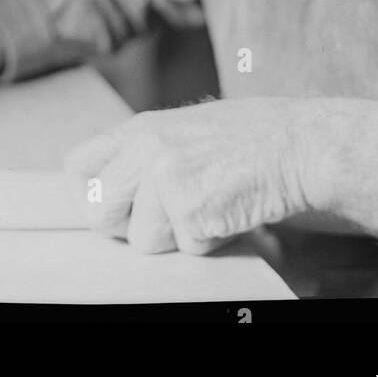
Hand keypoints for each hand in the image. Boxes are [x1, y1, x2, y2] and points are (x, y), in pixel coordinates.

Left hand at [63, 97, 312, 255]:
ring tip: (209, 206)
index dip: (92, 197)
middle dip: (129, 229)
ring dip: (176, 238)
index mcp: (140, 127)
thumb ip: (144, 155)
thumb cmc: (250, 141)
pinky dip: (209, 243)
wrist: (299, 145)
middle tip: (167, 219)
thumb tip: (110, 194)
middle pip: (98, 214)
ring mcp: (166, 177)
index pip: (77, 167)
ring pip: (142, 241)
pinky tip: (229, 212)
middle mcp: (145, 147)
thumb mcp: (185, 130)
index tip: (117, 210)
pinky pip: (185, 249)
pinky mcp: (192, 210)